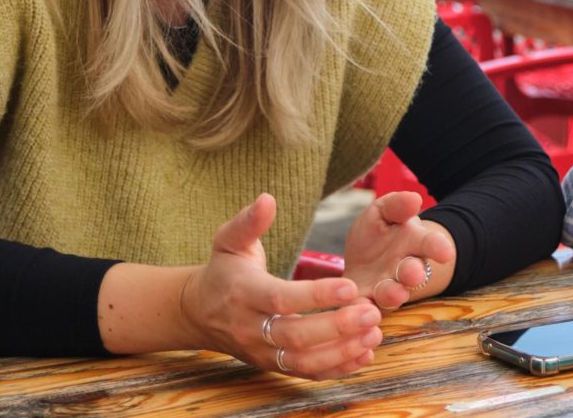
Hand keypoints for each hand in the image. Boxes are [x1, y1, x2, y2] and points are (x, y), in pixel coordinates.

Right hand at [180, 194, 383, 378]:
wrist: (198, 312)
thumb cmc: (223, 270)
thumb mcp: (228, 241)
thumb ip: (249, 221)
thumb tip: (267, 198)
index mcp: (244, 293)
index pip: (281, 299)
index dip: (316, 295)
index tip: (350, 285)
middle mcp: (251, 328)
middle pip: (295, 336)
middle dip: (337, 327)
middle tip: (372, 312)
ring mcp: (262, 351)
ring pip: (302, 361)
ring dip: (342, 351)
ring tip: (375, 334)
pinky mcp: (273, 365)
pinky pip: (305, 373)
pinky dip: (336, 369)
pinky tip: (365, 354)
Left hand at [343, 191, 456, 310]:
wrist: (365, 258)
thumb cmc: (379, 232)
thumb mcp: (384, 212)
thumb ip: (397, 205)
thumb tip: (414, 198)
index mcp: (415, 243)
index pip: (431, 244)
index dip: (438, 248)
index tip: (445, 252)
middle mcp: (404, 270)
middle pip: (414, 272)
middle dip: (414, 274)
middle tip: (413, 273)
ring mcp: (386, 288)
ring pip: (393, 294)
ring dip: (394, 294)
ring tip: (394, 293)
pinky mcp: (366, 302)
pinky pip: (366, 310)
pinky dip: (365, 313)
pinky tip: (362, 313)